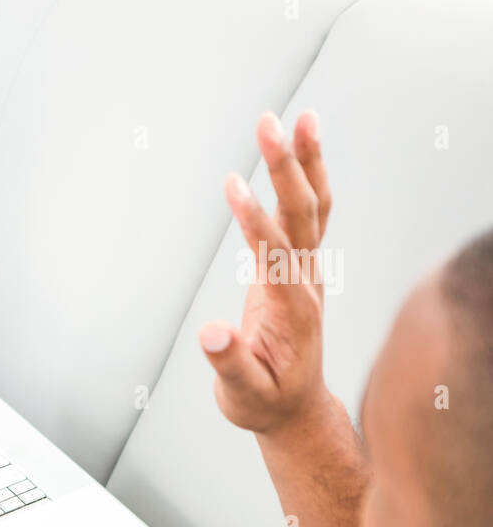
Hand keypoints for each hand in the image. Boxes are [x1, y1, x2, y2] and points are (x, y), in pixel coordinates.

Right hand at [199, 111, 335, 436]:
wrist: (295, 410)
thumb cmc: (264, 403)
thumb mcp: (242, 395)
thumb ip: (230, 364)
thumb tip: (212, 335)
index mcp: (291, 310)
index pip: (274, 254)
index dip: (254, 221)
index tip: (234, 187)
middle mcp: (306, 283)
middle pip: (302, 215)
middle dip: (285, 168)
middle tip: (268, 125)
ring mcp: (306, 272)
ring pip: (313, 207)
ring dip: (304, 161)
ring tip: (297, 117)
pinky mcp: (298, 267)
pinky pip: (307, 214)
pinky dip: (304, 177)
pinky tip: (297, 145)